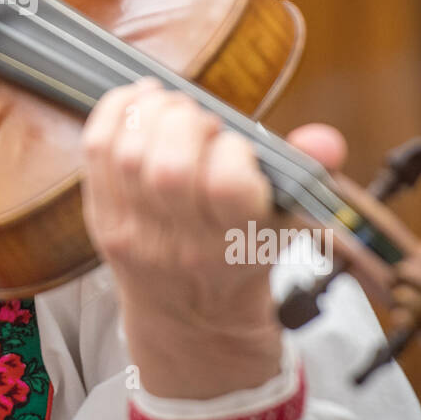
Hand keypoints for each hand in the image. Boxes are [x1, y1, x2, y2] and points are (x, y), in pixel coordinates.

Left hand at [79, 76, 346, 398]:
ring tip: (170, 108)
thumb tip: (325, 140)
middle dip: (185, 123)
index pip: (227, 186)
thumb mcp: (286, 221)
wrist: (191, 318)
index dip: (232, 149)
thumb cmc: (241, 253)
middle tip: (199, 119)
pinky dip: (114, 112)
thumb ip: (306, 173)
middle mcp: (182, 244)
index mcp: (236, 244)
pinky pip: (95, 151)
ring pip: (128, 155)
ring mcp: (135, 233)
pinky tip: (138, 102)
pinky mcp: (102, 219)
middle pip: (169, 168)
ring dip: (150, 113)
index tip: (236, 146)